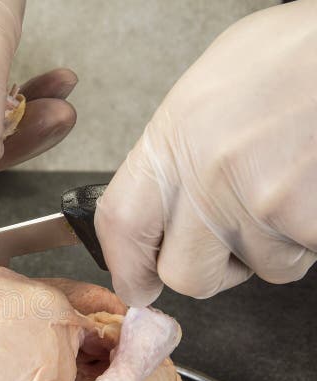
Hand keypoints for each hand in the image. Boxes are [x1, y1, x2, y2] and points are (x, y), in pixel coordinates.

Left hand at [95, 0, 316, 305]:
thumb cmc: (288, 59)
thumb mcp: (205, 96)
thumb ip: (176, 158)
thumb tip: (164, 208)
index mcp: (170, 143)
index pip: (121, 228)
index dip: (129, 268)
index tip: (140, 281)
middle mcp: (206, 180)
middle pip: (187, 275)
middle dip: (213, 270)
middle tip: (234, 238)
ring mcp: (259, 204)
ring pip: (263, 268)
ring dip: (277, 244)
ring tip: (290, 186)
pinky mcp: (309, 220)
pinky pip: (306, 255)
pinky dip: (313, 234)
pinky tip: (312, 188)